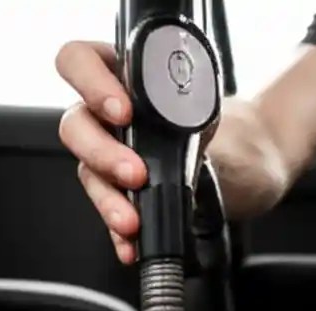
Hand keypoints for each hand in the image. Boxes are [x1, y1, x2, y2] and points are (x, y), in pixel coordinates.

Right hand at [55, 41, 218, 264]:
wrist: (239, 160)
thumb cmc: (213, 120)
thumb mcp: (206, 102)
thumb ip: (189, 105)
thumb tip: (179, 125)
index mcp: (120, 75)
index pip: (80, 61)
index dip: (92, 84)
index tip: (122, 111)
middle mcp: (103, 113)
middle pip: (75, 125)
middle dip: (102, 153)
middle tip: (135, 173)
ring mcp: (107, 153)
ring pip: (88, 172)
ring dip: (108, 199)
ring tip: (131, 220)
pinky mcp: (118, 191)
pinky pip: (109, 210)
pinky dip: (119, 232)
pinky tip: (130, 244)